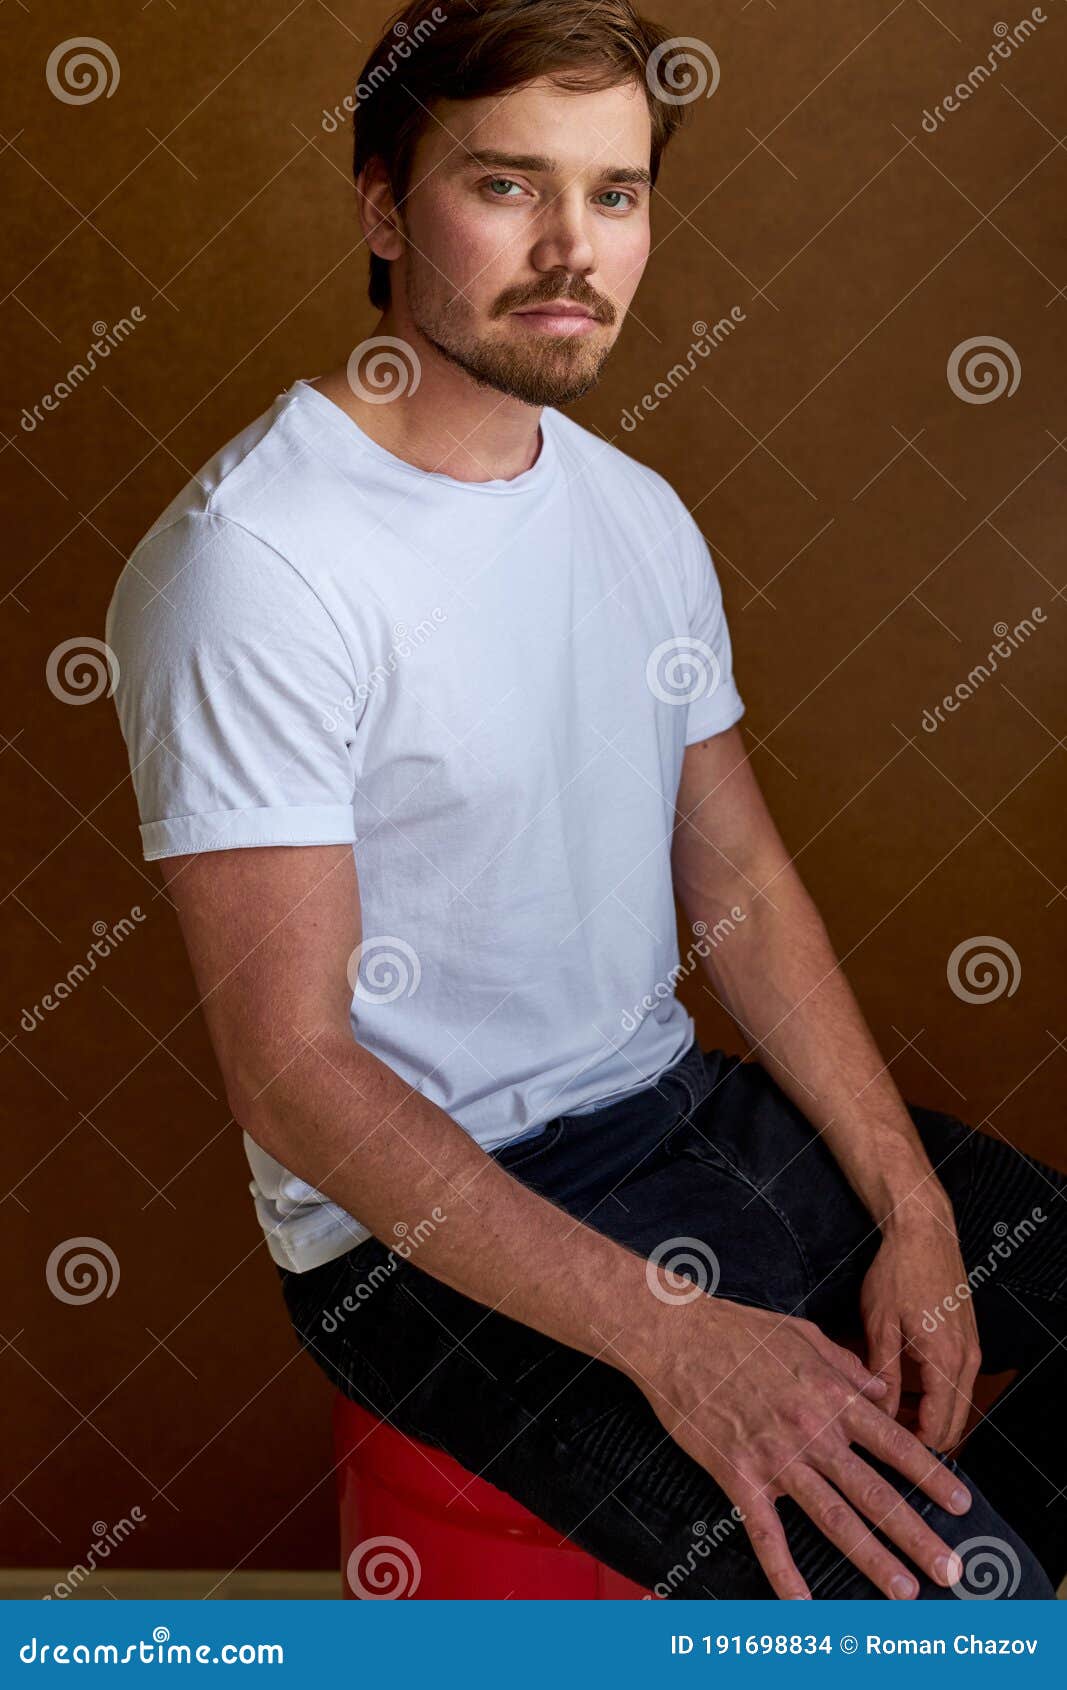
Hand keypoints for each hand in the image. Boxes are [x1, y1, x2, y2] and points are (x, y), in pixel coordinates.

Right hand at [636, 1296, 971, 1599]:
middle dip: (916, 1534)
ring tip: (903, 1590)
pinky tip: (803, 1603)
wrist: (676, 1336)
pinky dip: (785, 1572)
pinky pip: (766, 1532)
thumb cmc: (738, 1330)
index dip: (932, 1476)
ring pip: (833, 1517)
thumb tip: (880, 1390)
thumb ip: (846, 1366)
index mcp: (831, 1395)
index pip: (895, 1443)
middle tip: (949, 1569)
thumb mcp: (803, 1335)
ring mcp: (775, 1457)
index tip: (961, 1504)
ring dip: (872, 1558)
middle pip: (874, 1491)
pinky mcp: (738, 1475)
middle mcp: (812, 1431)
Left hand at [860, 1191, 981, 1450]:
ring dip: (929, 1418)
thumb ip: (882, 1376)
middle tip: (885, 1441)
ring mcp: (971, 1350)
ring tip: (889, 1416)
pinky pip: (957, 1384)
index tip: (885, 1455)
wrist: (923, 1231)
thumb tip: (878, 1417)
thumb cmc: (897, 1272)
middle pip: (953, 1425)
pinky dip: (937, 1397)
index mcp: (945, 1361)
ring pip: (956, 1406)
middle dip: (923, 1440)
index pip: (938, 1429)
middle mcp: (967, 1361)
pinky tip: (904, 1390)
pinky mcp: (968, 1340)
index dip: (912, 1449)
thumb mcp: (879, 1325)